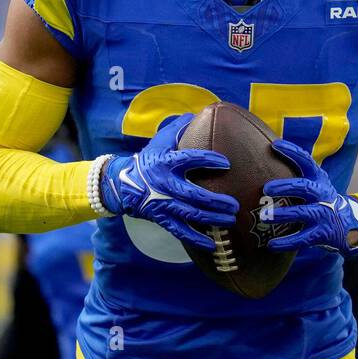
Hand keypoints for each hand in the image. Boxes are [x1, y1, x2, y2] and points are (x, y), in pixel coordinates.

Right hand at [99, 114, 238, 250]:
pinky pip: (180, 231)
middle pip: (193, 194)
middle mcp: (165, 184)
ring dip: (212, 218)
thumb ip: (179, 128)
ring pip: (190, 214)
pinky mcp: (162, 218)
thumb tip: (197, 113)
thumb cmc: (149, 159)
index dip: (208, 160)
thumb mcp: (160, 141)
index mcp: (166, 162)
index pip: (189, 159)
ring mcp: (163, 203)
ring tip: (230, 219)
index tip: (226, 163)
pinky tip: (212, 245)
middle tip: (234, 203)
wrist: (123, 185)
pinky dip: (196, 239)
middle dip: (215, 200)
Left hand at [262, 139, 357, 257]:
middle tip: (266, 188)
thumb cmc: (322, 201)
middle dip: (285, 187)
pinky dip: (286, 242)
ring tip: (264, 217)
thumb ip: (297, 175)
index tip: (274, 145)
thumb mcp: (315, 184)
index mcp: (318, 179)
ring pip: (303, 213)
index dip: (292, 152)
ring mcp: (324, 214)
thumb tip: (268, 156)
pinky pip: (302, 238)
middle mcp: (322, 194)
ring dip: (283, 214)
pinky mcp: (322, 233)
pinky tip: (271, 245)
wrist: (348, 224)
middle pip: (304, 187)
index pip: (306, 161)